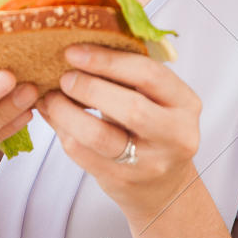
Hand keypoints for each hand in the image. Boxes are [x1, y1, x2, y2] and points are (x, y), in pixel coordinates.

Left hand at [35, 43, 201, 227]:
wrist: (162, 186)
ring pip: (100, 136)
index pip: (149, 75)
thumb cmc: (151, 129)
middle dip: (89, 87)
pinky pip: (84, 155)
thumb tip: (75, 51)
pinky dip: (63, 132)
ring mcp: (151, 163)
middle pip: (130, 108)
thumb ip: (125, 76)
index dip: (108, 61)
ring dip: (67, 113)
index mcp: (185, 103)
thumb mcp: (153, 100)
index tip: (74, 52)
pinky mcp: (124, 182)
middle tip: (64, 78)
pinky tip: (55, 118)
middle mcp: (176, 135)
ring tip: (51, 98)